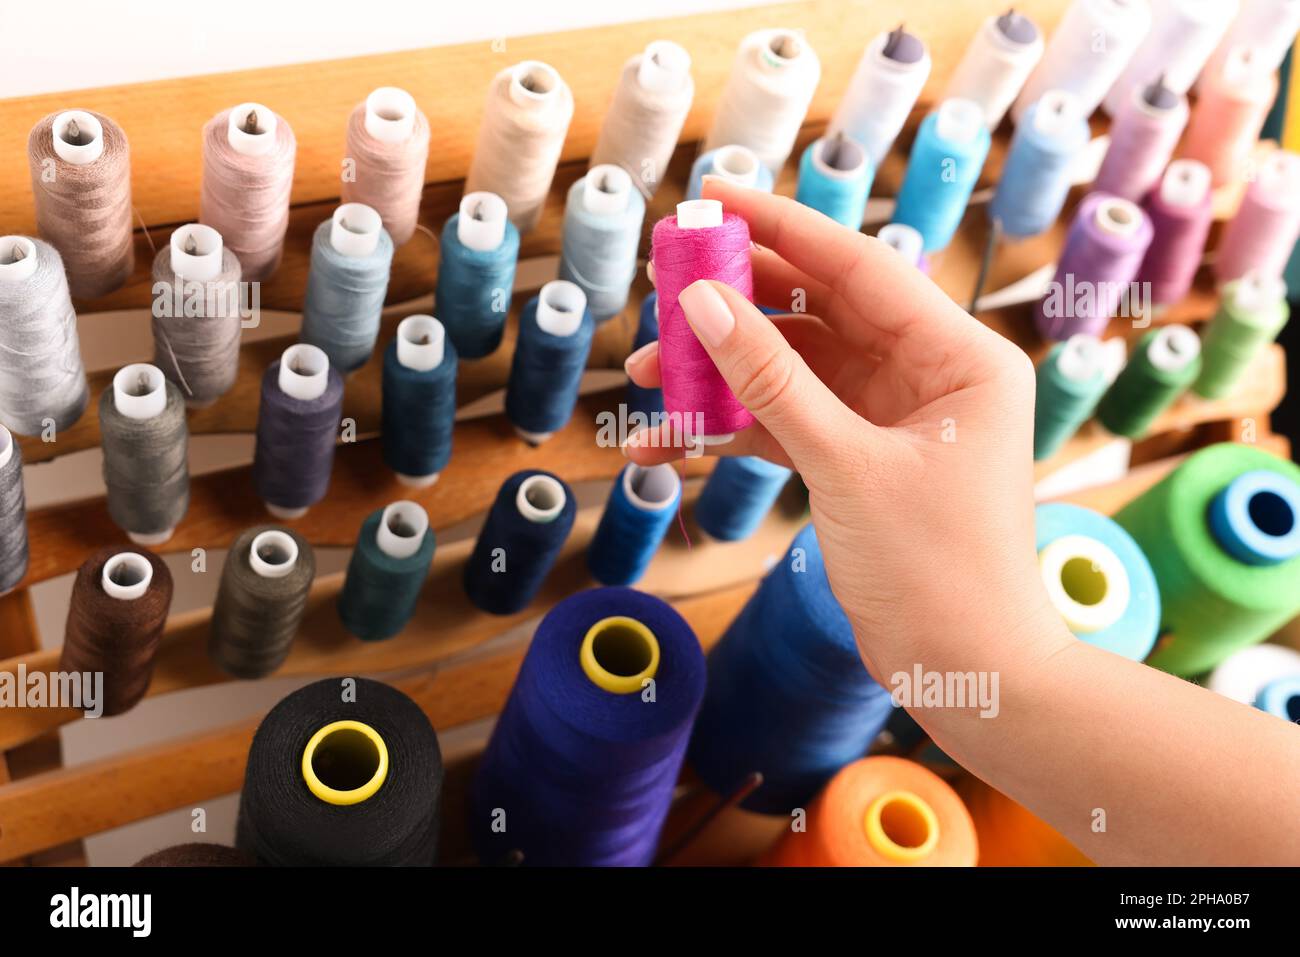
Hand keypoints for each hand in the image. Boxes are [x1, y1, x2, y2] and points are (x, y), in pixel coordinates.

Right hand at [626, 177, 1071, 681]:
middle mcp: (926, 377)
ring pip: (791, 372)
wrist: (968, 676)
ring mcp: (888, 421)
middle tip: (663, 295)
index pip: (859, 267)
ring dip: (721, 376)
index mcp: (958, 358)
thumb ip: (772, 380)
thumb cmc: (939, 573)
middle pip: (817, 314)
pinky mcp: (857, 463)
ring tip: (648, 379)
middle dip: (736, 309)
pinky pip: (786, 425)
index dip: (782, 231)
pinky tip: (670, 443)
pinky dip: (733, 430)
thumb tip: (703, 303)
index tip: (714, 200)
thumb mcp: (845, 465)